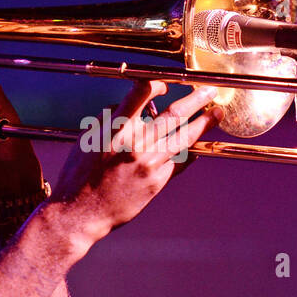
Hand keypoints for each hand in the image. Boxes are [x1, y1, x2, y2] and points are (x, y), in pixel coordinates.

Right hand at [49, 80, 221, 245]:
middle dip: (196, 99)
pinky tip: (198, 145)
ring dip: (204, 123)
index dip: (159, 84)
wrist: (81, 212)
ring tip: (216, 114)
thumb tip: (128, 105)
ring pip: (185, 138)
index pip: (143, 93)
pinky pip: (180, 162)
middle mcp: (137, 144)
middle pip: (175, 114)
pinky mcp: (157, 182)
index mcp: (116, 129)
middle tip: (209, 91)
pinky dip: (190, 151)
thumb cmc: (80, 175)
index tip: (166, 84)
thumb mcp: (88, 138)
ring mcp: (150, 164)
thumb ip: (110, 119)